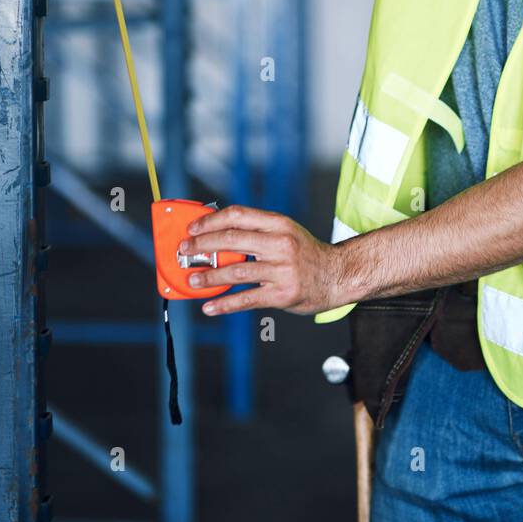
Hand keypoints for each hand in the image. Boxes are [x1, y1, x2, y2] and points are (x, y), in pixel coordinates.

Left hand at [177, 205, 341, 315]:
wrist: (338, 276)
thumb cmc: (306, 254)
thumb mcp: (286, 232)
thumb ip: (257, 231)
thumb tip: (216, 233)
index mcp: (279, 224)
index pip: (238, 215)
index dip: (211, 220)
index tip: (192, 229)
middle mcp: (281, 244)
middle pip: (233, 240)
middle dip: (203, 245)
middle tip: (185, 252)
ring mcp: (282, 270)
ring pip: (236, 270)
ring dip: (209, 276)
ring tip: (192, 280)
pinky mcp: (282, 294)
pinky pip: (247, 298)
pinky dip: (225, 304)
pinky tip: (209, 306)